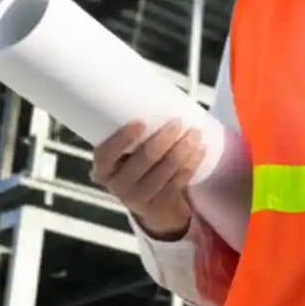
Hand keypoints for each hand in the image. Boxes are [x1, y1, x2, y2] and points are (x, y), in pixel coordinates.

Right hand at [91, 119, 205, 240]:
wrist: (156, 207)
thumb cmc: (141, 169)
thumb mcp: (129, 156)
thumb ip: (135, 138)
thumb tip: (157, 98)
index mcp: (104, 169)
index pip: (105, 154)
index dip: (121, 138)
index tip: (140, 122)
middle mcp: (117, 186)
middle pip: (142, 160)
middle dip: (163, 139)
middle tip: (178, 122)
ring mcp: (139, 198)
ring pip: (164, 170)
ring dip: (182, 149)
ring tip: (194, 133)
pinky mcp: (161, 205)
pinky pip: (178, 181)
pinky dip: (191, 163)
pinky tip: (200, 150)